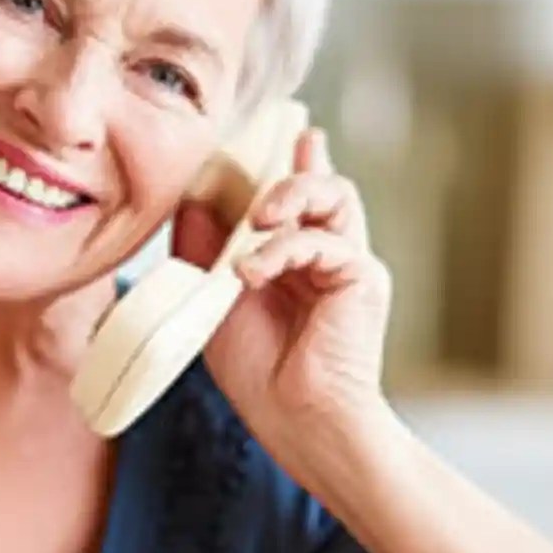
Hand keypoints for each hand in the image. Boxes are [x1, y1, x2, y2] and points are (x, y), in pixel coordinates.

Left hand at [173, 129, 391, 449]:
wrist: (296, 422)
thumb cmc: (258, 372)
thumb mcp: (213, 298)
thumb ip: (204, 248)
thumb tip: (191, 197)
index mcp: (296, 261)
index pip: (298, 199)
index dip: (294, 161)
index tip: (285, 130)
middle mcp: (328, 256)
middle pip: (323, 186)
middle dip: (292, 170)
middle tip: (256, 184)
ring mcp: (348, 265)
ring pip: (335, 196)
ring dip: (292, 194)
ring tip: (258, 216)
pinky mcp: (361, 277)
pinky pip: (324, 241)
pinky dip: (282, 250)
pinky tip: (251, 273)